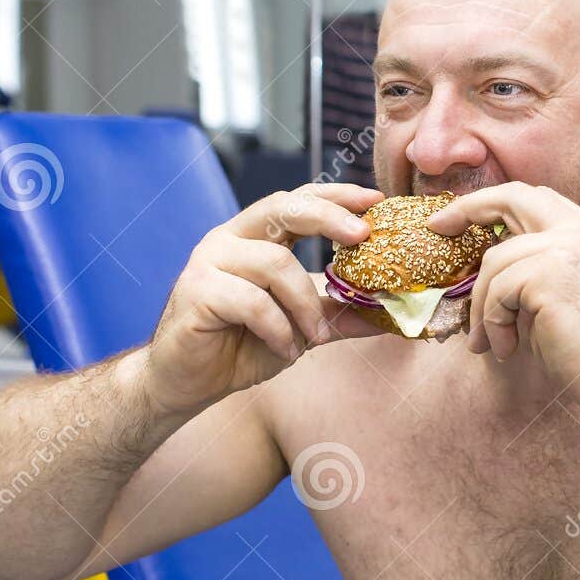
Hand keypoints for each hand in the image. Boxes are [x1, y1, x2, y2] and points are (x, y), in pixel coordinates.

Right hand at [142, 183, 387, 413]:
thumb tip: (391, 312)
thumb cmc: (242, 347)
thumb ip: (339, 314)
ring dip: (305, 304)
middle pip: (282, 208)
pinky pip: (251, 301)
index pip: (298, 200)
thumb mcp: (302, 328)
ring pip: (274, 262)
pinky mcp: (196, 292)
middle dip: (328, 218)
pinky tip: (285, 351)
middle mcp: (229, 239)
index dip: (336, 196)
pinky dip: (278, 328)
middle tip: (363, 237)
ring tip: (314, 339)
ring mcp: (208, 262)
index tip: (375, 199)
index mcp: (254, 237)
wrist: (188, 383)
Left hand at [426, 182, 579, 419]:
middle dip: (467, 209)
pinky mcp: (550, 277)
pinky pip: (497, 294)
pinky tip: (508, 348)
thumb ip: (535, 275)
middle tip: (437, 230)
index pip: (534, 197)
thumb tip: (486, 278)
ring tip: (491, 343)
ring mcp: (567, 249)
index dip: (492, 202)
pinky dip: (493, 325)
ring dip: (483, 307)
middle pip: (513, 198)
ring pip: (495, 262)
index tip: (458, 218)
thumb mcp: (568, 298)